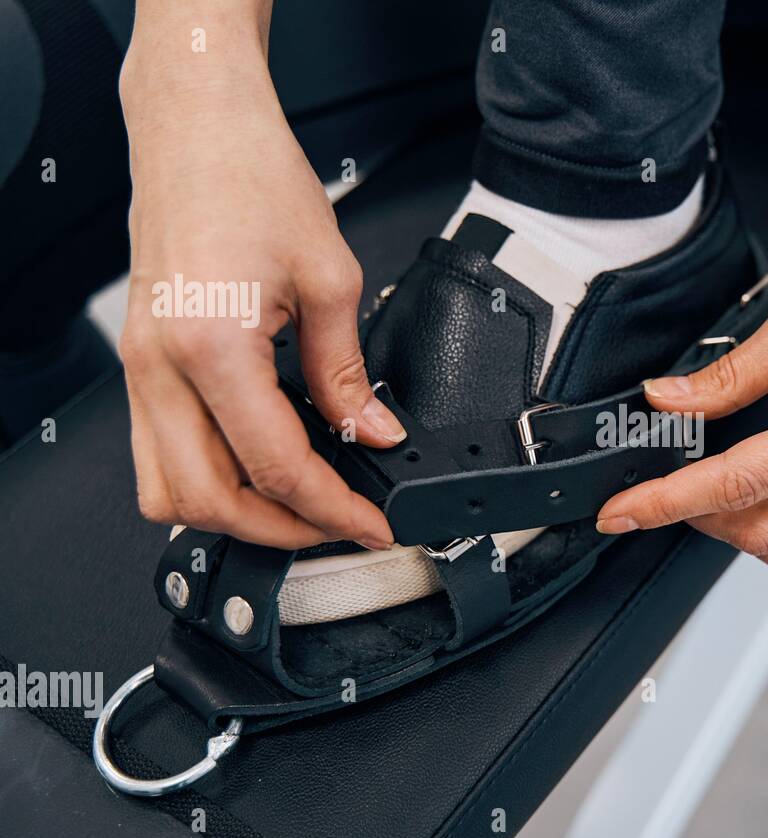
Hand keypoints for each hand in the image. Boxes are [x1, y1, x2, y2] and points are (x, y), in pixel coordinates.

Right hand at [118, 36, 400, 550]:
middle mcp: (159, 366)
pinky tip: (258, 462)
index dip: (331, 511)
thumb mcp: (331, 279)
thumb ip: (349, 373)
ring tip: (298, 505)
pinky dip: (208, 474)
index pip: (275, 467)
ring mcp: (140, 365)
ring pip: (167, 487)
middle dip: (279, 530)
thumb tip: (374, 432)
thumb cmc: (251, 177)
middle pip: (205, 500)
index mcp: (211, 348)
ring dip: (233, 511)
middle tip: (337, 525)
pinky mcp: (140, 357)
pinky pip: (159, 449)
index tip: (370, 523)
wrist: (197, 124)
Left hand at [596, 216, 767, 562]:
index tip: (620, 513)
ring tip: (698, 485)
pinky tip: (749, 482)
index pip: (737, 484)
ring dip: (732, 524)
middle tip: (654, 489)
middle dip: (695, 518)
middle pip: (758, 531)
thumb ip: (729, 373)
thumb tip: (666, 401)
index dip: (668, 502)